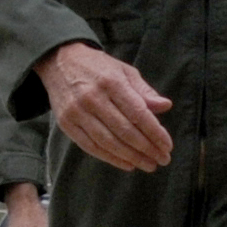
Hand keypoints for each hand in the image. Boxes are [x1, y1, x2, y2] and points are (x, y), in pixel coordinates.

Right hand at [38, 41, 172, 171]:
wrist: (59, 62)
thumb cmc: (99, 68)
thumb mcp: (125, 72)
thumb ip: (145, 92)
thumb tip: (166, 106)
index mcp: (111, 82)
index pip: (138, 113)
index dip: (155, 133)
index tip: (168, 146)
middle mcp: (92, 98)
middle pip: (124, 131)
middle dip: (147, 149)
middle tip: (163, 160)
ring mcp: (76, 112)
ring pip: (108, 142)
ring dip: (131, 157)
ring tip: (149, 165)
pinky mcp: (65, 123)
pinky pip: (90, 146)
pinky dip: (110, 158)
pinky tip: (127, 164)